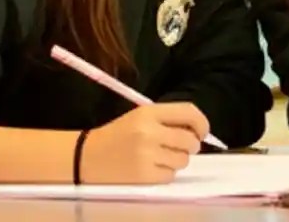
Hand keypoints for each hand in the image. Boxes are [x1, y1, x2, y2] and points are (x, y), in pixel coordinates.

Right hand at [80, 102, 209, 183]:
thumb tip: (198, 130)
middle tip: (180, 148)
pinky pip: (170, 175)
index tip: (203, 132)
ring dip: (178, 160)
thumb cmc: (117, 135)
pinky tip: (152, 168)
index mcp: (149, 112)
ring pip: (183, 160)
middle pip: (190, 140)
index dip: (202, 123)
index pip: (189, 112)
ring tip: (161, 158)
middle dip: (191, 146)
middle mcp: (149, 132)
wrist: (85, 157)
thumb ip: (168, 119)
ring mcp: (146, 154)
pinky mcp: (143, 175)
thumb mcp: (140, 117)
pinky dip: (166, 174)